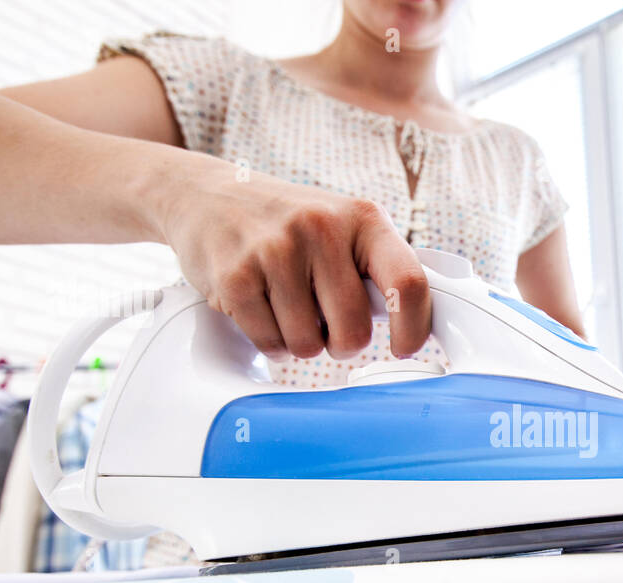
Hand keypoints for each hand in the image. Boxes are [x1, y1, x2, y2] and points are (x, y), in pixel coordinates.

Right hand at [155, 165, 430, 360]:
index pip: (407, 282)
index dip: (413, 327)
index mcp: (362, 218)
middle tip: (325, 323)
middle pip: (353, 330)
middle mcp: (321, 228)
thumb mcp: (341, 226)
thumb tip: (417, 321)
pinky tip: (262, 311)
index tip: (403, 347)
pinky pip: (270, 343)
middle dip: (341, 342)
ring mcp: (276, 250)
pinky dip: (270, 342)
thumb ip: (377, 267)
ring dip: (301, 342)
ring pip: (309, 345)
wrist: (205, 195)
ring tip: (287, 307)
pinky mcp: (236, 276)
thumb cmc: (286, 221)